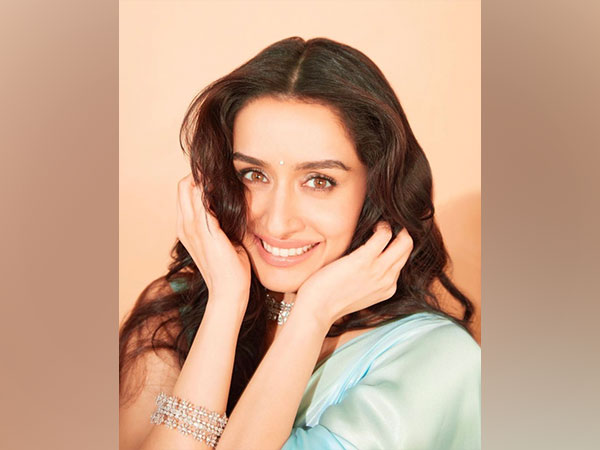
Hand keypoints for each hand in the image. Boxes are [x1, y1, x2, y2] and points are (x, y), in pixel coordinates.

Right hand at [176, 173, 250, 304]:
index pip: (185, 192)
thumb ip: (223, 222)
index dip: (200, 180)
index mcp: (187, 229)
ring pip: (189, 187)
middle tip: (223, 173)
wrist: (229, 292)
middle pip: (183, 185)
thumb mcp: (224, 239)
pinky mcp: (206, 231)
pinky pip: (201, 199)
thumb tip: (236, 205)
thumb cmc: (230, 268)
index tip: (220, 176)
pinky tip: (227, 186)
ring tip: (225, 175)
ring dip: (206, 178)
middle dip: (202, 174)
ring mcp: (192, 228)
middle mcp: (185, 226)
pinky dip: (211, 189)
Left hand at [295, 222, 412, 327]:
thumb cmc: (329, 299)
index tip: (384, 238)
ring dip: (393, 227)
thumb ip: (368, 279)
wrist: (317, 310)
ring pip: (404, 241)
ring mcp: (378, 270)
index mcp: (387, 288)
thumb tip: (367, 263)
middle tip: (386, 226)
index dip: (394, 246)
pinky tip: (372, 226)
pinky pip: (384, 235)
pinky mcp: (364, 260)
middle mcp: (388, 280)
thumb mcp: (358, 292)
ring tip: (378, 226)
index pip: (401, 262)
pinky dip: (381, 226)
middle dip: (401, 233)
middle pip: (408, 249)